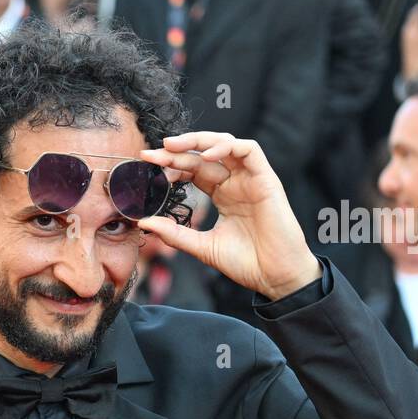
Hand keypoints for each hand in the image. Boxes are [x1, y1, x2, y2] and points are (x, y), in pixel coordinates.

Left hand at [136, 132, 320, 300]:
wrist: (274, 277)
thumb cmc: (245, 262)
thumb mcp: (201, 246)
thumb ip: (174, 233)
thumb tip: (143, 222)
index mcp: (221, 194)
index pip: (193, 170)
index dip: (171, 165)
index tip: (146, 168)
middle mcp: (235, 182)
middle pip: (203, 155)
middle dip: (176, 151)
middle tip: (151, 154)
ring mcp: (251, 179)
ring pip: (225, 143)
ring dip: (198, 141)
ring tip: (171, 146)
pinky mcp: (266, 179)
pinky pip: (248, 150)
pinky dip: (226, 147)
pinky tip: (205, 157)